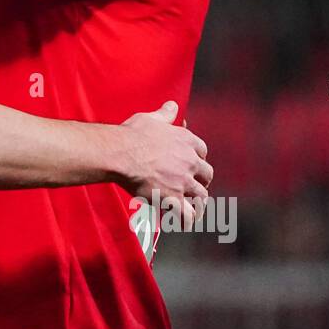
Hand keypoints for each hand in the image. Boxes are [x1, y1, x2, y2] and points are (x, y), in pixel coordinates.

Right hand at [115, 101, 211, 227]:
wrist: (121, 153)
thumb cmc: (132, 134)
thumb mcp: (151, 118)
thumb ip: (165, 114)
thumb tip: (173, 104)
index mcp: (187, 141)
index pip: (203, 150)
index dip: (198, 158)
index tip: (193, 163)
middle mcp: (190, 162)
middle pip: (207, 174)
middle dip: (202, 181)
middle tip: (194, 187)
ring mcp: (183, 182)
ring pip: (201, 196)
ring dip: (198, 203)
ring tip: (194, 209)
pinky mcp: (173, 199)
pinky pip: (187, 214)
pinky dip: (187, 220)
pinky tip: (184, 223)